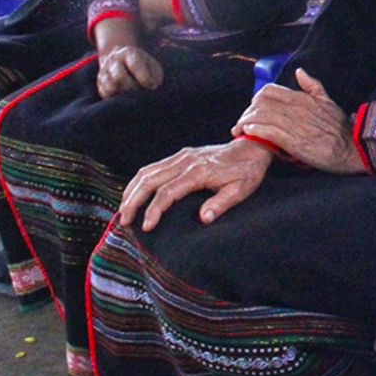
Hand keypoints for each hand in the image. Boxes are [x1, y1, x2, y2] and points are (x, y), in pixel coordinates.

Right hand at [97, 43, 163, 97]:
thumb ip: (155, 76)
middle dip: (132, 88)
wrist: (122, 60)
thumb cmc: (144, 66)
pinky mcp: (100, 83)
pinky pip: (105, 94)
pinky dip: (115, 97)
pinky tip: (124, 95)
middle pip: (119, 78)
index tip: (153, 86)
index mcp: (129, 53)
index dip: (145, 79)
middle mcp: (114, 60)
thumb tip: (151, 87)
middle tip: (140, 90)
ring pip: (110, 88)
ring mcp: (104, 71)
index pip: (135, 65)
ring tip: (132, 93)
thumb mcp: (153, 66)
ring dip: (123, 94)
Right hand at [118, 139, 271, 229]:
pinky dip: (139, 181)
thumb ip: (222, 203)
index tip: (147, 227)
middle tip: (125, 222)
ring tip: (123, 211)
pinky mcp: (181, 155)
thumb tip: (204, 219)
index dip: (154, 210)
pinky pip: (153, 167)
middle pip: (149, 180)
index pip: (168, 192)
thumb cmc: (247, 172)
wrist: (251, 148)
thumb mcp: (242, 190)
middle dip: (133, 201)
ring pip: (147, 172)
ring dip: (131, 191)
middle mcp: (186, 161)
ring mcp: (182, 156)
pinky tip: (134, 194)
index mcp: (199, 172)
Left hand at [232, 69, 364, 173]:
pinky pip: (269, 132)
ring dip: (246, 122)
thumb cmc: (339, 127)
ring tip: (240, 130)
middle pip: (261, 103)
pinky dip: (255, 130)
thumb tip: (299, 71)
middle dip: (247, 112)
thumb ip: (313, 85)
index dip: (256, 99)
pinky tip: (248, 132)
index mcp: (303, 98)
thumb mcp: (328, 100)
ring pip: (262, 116)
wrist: (351, 148)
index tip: (252, 110)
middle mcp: (297, 108)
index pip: (269, 91)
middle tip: (241, 123)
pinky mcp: (294, 142)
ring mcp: (295, 125)